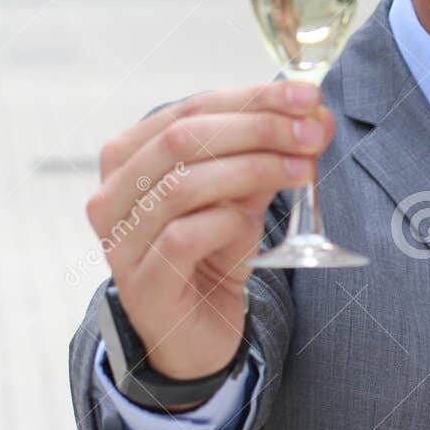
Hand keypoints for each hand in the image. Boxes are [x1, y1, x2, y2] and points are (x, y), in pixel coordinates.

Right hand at [85, 80, 334, 380]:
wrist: (196, 333)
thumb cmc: (213, 252)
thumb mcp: (241, 195)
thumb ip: (269, 155)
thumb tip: (316, 116)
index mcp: (130, 157)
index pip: (191, 108)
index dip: (252, 98)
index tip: (308, 96)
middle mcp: (113, 193)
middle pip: (184, 138)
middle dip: (258, 128)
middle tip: (313, 132)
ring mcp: (121, 239)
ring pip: (183, 184)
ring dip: (253, 169)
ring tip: (302, 169)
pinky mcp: (143, 283)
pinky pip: (183, 236)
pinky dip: (224, 220)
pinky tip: (250, 221)